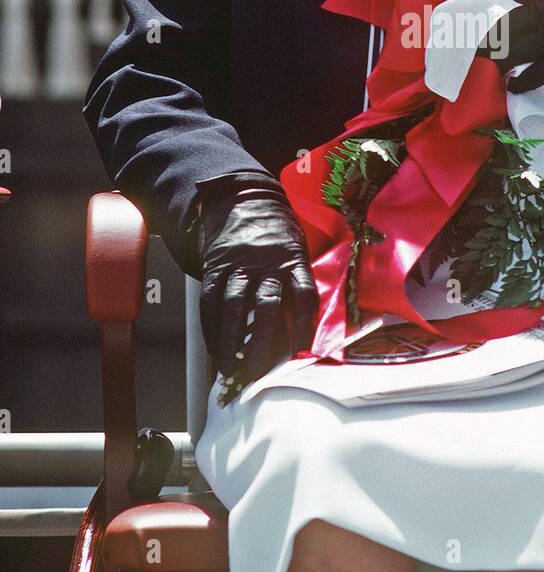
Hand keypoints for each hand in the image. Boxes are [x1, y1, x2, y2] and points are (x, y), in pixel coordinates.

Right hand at [197, 189, 318, 402]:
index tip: (300, 352)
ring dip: (231, 342)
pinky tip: (214, 347)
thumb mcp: (298, 249)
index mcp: (294, 259)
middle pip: (266, 306)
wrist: (242, 199)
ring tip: (231, 368)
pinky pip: (211, 300)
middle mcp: (267, 263)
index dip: (303, 325)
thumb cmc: (276, 232)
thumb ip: (298, 283)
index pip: (303, 294)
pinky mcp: (215, 266)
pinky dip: (211, 327)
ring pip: (234, 307)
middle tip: (257, 372)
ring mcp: (239, 265)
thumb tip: (303, 330)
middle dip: (261, 344)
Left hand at [476, 0, 543, 93]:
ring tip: (485, 68)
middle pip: (507, 22)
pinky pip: (543, 69)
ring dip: (500, 59)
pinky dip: (526, 80)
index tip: (468, 15)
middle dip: (485, 36)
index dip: (485, 8)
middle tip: (467, 47)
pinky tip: (514, 87)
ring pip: (519, 46)